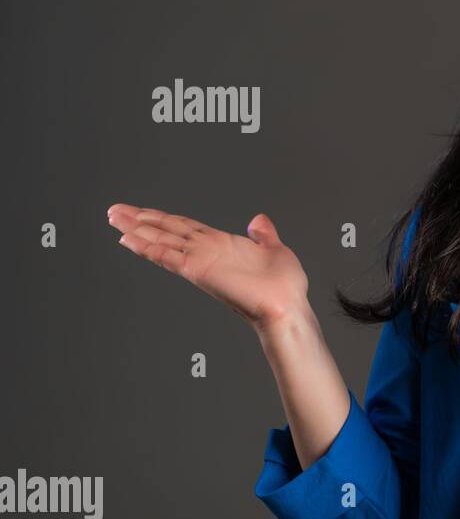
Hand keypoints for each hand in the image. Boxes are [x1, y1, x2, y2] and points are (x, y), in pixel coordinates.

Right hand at [106, 205, 308, 332]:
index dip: (162, 218)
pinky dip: (148, 248)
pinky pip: (168, 257)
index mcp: (221, 244)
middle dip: (140, 221)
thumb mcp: (274, 249)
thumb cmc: (284, 286)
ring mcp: (200, 262)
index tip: (142, 212)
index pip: (184, 226)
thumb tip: (259, 219)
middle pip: (166, 231)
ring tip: (114, 219)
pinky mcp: (199, 272)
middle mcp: (206, 252)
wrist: (286, 306)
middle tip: (114, 211)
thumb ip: (263, 234)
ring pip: (162, 241)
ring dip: (137, 230)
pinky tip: (129, 240)